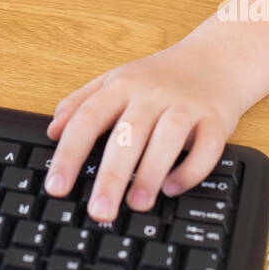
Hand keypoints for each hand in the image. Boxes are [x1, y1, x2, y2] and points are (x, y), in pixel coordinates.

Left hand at [43, 43, 241, 221]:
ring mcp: (185, 105)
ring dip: (151, 173)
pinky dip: (191, 170)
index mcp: (122, 85)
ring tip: (136, 203)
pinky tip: (174, 188)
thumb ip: (81, 102)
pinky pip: (206, 147)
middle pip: (127, 134)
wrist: (216, 58)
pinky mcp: (215, 120)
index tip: (56, 186)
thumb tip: (52, 131)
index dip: (69, 153)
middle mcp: (152, 94)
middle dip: (111, 175)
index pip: (88, 118)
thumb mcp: (116, 79)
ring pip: (167, 139)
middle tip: (98, 211)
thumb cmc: (160, 76)